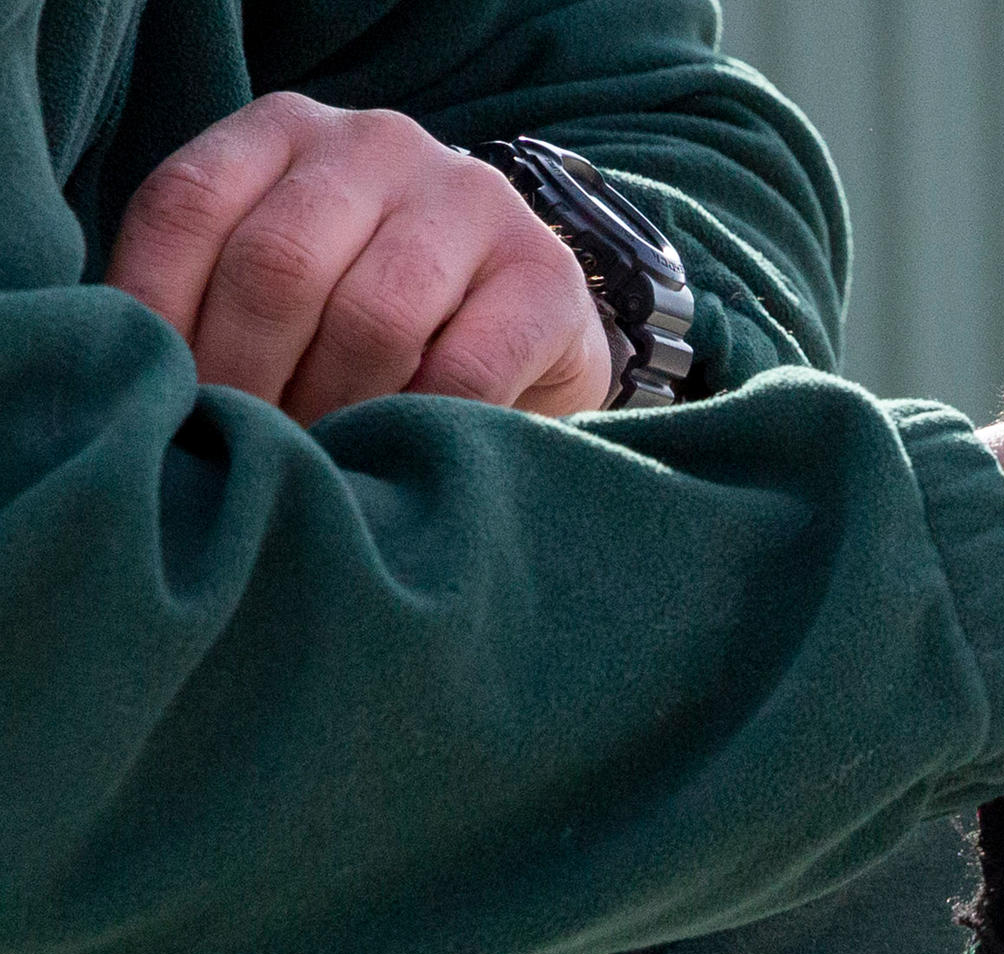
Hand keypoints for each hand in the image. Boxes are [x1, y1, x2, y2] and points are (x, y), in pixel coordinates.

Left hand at [109, 92, 610, 420]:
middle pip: (278, 263)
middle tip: (244, 451)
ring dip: (333, 409)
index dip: (159, 313)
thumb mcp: (286, 276)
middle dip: (247, 376)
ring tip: (318, 463)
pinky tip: (397, 453)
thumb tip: (147, 382)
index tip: (165, 400)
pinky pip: (463, 370)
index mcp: (285, 129)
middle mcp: (376, 142)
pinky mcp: (544, 274)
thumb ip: (215, 291)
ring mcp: (469, 199)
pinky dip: (417, 425)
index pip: (187, 205)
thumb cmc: (375, 314)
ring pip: (371, 319)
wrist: (529, 325)